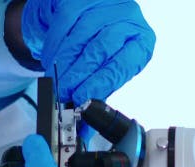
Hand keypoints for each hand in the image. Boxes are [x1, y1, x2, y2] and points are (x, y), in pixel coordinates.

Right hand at [21, 0, 155, 103]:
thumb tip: (84, 127)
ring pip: (79, 38)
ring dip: (65, 65)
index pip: (122, 64)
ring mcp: (104, 5)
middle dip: (80, 76)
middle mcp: (127, 18)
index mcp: (141, 41)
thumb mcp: (110, 69)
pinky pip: (64, 25)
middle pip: (100, 50)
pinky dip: (55, 47)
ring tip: (58, 83)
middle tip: (66, 95)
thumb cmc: (106, 46)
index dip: (101, 83)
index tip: (84, 99)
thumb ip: (99, 93)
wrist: (93, 11)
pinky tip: (52, 61)